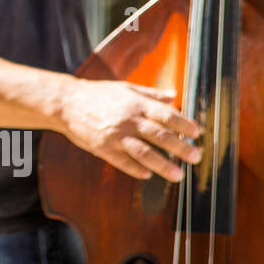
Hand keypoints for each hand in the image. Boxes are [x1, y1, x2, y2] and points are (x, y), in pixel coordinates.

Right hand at [58, 80, 201, 180]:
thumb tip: (175, 96)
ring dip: (163, 165)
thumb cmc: (98, 94)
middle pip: (159, 136)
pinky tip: (148, 175)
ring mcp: (115, 135)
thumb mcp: (125, 88)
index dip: (183, 124)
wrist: (66, 102)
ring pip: (144, 153)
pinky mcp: (103, 148)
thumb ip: (151, 94)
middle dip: (180, 148)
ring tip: (178, 175)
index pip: (166, 115)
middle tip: (196, 157)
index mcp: (135, 103)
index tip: (197, 133)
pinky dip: (137, 170)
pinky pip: (123, 162)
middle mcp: (128, 120)